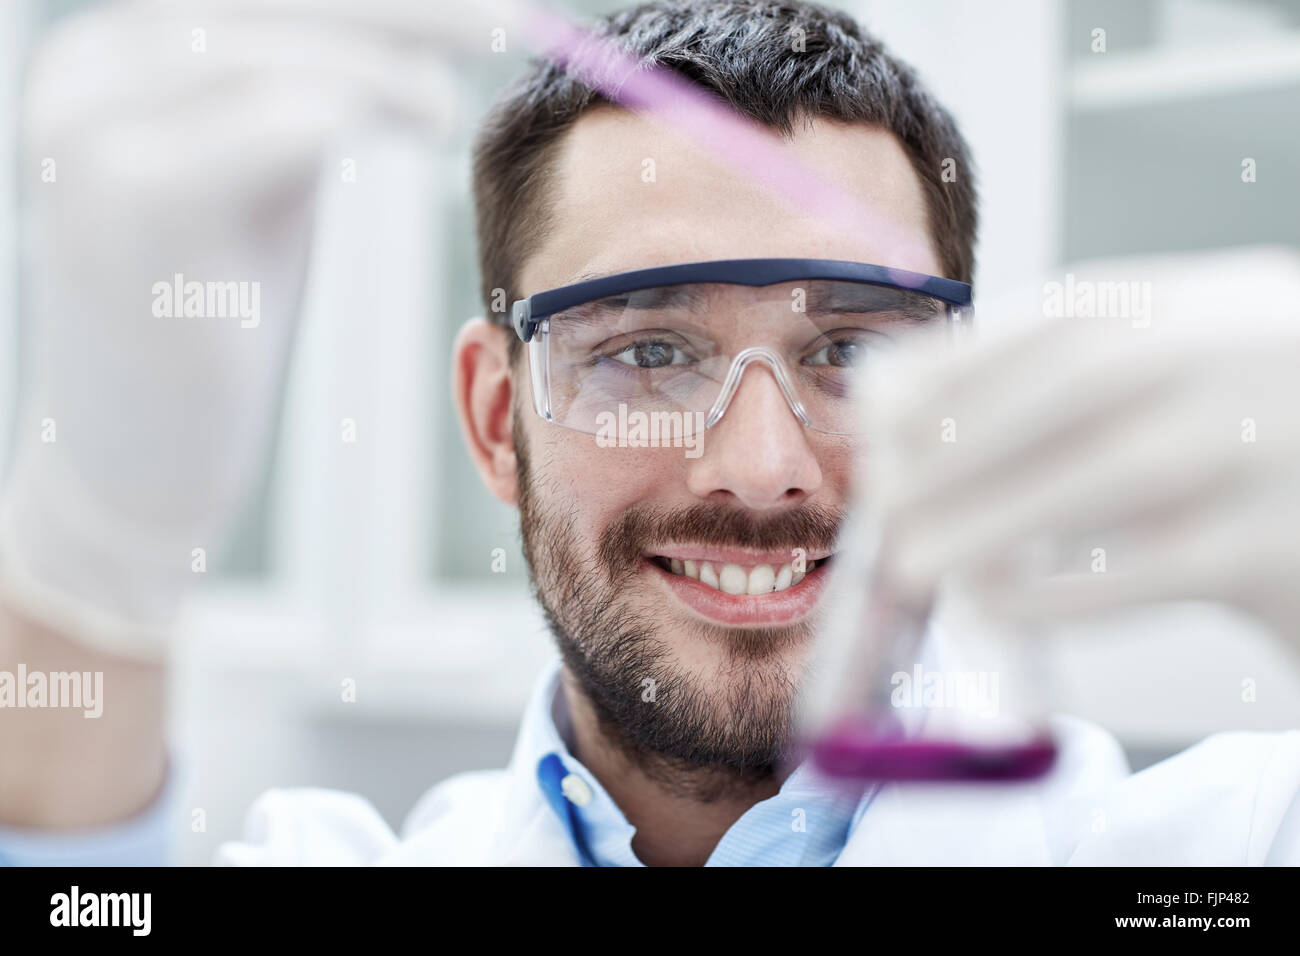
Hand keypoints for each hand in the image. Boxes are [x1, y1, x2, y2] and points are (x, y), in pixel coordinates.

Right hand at [0, 0, 483, 658]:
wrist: (133, 458)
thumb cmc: (208, 321)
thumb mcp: (249, 181)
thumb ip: (297, 101)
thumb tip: (408, 47)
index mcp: (113, 61)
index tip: (475, 4)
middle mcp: (89, 75)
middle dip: (410, 6)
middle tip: (514, 17)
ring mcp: (98, 133)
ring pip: (288, 47)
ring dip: (399, 61)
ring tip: (448, 108)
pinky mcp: (140, 204)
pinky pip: (287, 121)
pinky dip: (373, 109)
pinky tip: (426, 123)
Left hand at [861, 247, 1299, 647]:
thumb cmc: (1262, 467)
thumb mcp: (1197, 391)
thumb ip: (1088, 392)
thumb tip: (914, 411)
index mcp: (1226, 302)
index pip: (1075, 312)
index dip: (962, 359)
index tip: (878, 408)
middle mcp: (1261, 349)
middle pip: (1084, 378)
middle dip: (961, 437)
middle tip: (882, 496)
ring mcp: (1287, 441)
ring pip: (1116, 470)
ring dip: (991, 517)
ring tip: (912, 560)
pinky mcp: (1294, 544)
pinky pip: (1161, 568)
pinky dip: (1064, 589)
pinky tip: (995, 603)